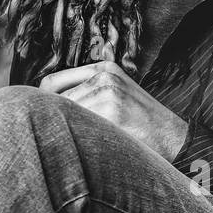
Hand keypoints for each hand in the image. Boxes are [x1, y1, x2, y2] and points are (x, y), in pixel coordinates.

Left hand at [39, 60, 190, 162]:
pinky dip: (79, 138)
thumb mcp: (117, 93)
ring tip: (81, 142)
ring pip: (65, 114)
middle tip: (53, 136)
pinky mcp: (112, 111)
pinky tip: (92, 145)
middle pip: (53, 99)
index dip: (41, 102)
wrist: (175, 137)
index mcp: (103, 67)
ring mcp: (108, 91)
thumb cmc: (141, 122)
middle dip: (51, 119)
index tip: (37, 118)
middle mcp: (103, 75)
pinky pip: (79, 126)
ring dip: (66, 131)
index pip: (52, 82)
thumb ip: (87, 90)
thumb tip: (42, 101)